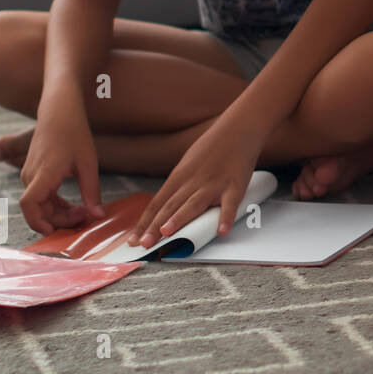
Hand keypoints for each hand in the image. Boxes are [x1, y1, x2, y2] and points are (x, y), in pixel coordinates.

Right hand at [19, 97, 105, 234]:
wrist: (60, 112)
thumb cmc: (75, 134)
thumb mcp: (88, 164)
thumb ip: (92, 192)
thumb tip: (97, 217)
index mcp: (43, 173)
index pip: (29, 204)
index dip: (38, 222)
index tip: (55, 231)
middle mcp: (31, 176)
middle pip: (37, 210)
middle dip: (59, 220)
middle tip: (85, 219)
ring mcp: (30, 175)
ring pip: (39, 205)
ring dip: (58, 214)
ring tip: (84, 213)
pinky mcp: (34, 173)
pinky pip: (41, 196)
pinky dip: (56, 205)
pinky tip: (75, 206)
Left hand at [126, 122, 258, 249]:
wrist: (238, 129)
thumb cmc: (213, 147)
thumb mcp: (189, 164)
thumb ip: (180, 185)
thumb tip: (168, 206)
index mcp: (179, 176)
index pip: (157, 203)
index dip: (145, 223)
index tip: (134, 240)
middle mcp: (193, 181)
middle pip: (171, 206)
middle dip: (155, 227)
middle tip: (145, 244)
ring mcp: (214, 184)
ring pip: (193, 204)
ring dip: (179, 219)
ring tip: (167, 233)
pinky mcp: (235, 186)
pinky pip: (230, 204)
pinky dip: (225, 218)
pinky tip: (221, 231)